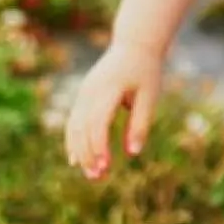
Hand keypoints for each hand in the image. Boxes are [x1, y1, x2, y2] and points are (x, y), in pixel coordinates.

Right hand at [65, 40, 165, 179]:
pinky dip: (74, 141)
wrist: (134, 45)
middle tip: (98, 178)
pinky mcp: (82, 96)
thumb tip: (133, 153)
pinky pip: (74, 122)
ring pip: (74, 127)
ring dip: (80, 152)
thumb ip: (140, 123)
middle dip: (89, 154)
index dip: (99, 146)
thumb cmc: (146, 72)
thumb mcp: (149, 96)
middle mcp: (90, 91)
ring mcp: (83, 93)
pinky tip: (77, 161)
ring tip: (91, 175)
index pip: (99, 122)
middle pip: (83, 128)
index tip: (105, 167)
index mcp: (109, 88)